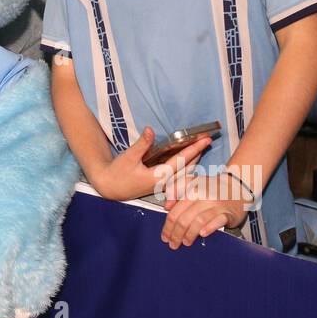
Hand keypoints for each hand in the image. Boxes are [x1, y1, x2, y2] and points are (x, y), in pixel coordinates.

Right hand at [88, 126, 212, 201]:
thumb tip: (150, 130)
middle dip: (198, 154)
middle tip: (207, 140)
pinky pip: (178, 175)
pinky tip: (188, 159)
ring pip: (184, 173)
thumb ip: (142, 144)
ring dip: (193, 160)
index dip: (194, 149)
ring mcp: (163, 185)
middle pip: (188, 168)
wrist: (109, 187)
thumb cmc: (118, 173)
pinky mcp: (160, 184)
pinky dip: (185, 166)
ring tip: (200, 148)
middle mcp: (165, 182)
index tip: (205, 140)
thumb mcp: (128, 157)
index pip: (181, 160)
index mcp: (159, 176)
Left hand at [160, 171, 250, 248]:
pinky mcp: (228, 213)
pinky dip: (209, 228)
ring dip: (190, 234)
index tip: (165, 236)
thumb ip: (177, 191)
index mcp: (192, 190)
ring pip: (199, 220)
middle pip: (185, 218)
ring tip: (185, 242)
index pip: (176, 211)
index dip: (168, 226)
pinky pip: (218, 221)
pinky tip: (203, 234)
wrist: (238, 186)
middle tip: (173, 243)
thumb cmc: (213, 187)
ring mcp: (216, 205)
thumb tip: (167, 206)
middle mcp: (203, 197)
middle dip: (176, 234)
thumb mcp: (193, 183)